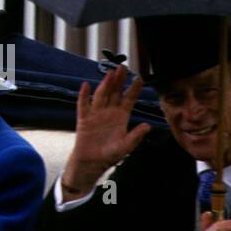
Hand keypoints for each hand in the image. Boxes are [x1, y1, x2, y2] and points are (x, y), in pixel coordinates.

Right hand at [62, 64, 150, 197]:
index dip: (134, 89)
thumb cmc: (110, 155)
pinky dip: (84, 96)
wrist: (92, 163)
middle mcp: (109, 112)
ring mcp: (96, 114)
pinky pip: (83, 105)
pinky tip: (85, 86)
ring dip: (105, 84)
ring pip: (101, 95)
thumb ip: (136, 136)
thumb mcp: (126, 146)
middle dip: (119, 80)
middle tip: (123, 67)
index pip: (129, 99)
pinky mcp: (84, 119)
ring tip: (109, 73)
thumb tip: (147, 126)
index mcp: (121, 116)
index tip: (140, 78)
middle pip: (115, 92)